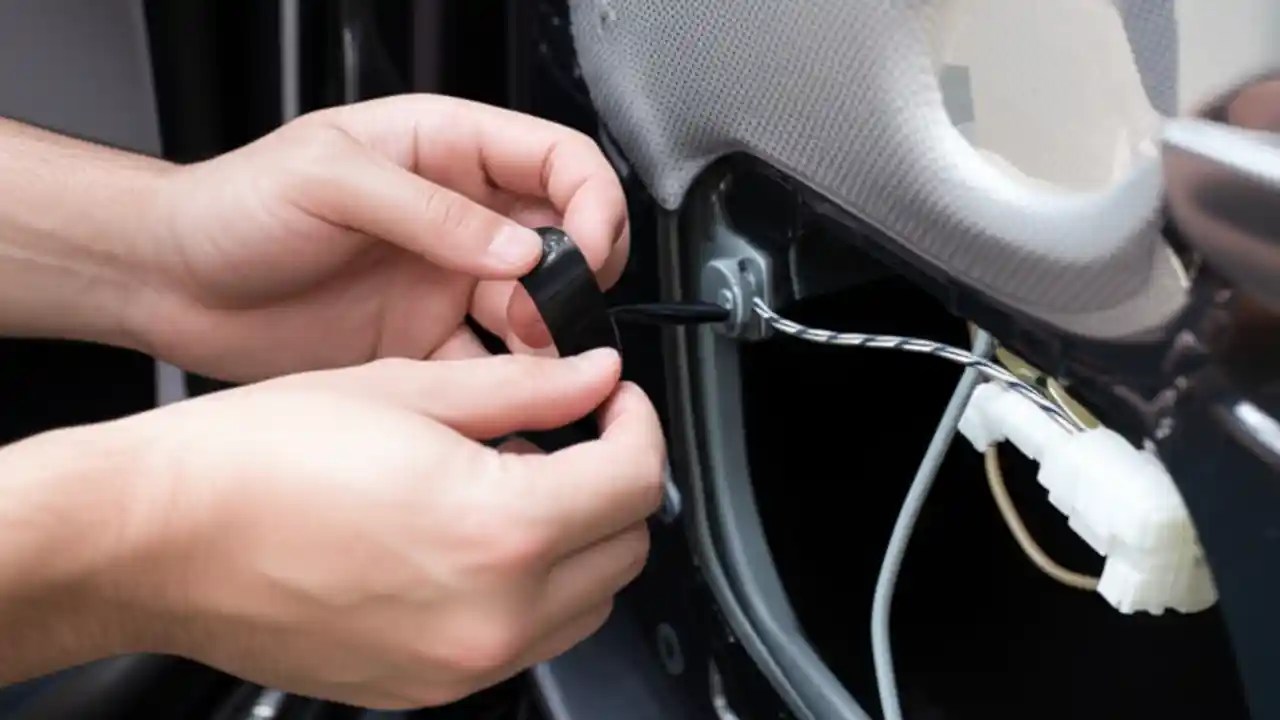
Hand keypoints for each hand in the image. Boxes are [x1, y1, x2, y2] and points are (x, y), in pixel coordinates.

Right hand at [62, 349, 661, 708]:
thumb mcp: (405, 392)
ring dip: (581, 538)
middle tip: (576, 432)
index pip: (636, 479)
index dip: (639, 423)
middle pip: (626, 547)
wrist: (152, 538)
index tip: (615, 399)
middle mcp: (492, 613)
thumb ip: (524, 390)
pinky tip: (476, 537)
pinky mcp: (427, 686)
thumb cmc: (250, 462)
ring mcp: (460, 662)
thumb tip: (590, 379)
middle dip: (617, 479)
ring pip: (586, 602)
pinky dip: (530, 587)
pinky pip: (524, 640)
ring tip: (521, 483)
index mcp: (498, 529)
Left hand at [136, 94, 628, 379]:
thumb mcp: (327, 180)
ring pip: (536, 313)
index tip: (590, 252)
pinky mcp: (424, 345)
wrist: (170, 283)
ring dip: (549, 344)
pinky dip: (508, 394)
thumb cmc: (232, 206)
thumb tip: (520, 248)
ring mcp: (445, 284)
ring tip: (529, 367)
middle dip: (577, 284)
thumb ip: (429, 211)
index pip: (560, 162)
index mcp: (446, 151)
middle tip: (550, 318)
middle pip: (565, 243)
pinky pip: (489, 371)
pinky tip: (503, 406)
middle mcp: (459, 219)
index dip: (593, 204)